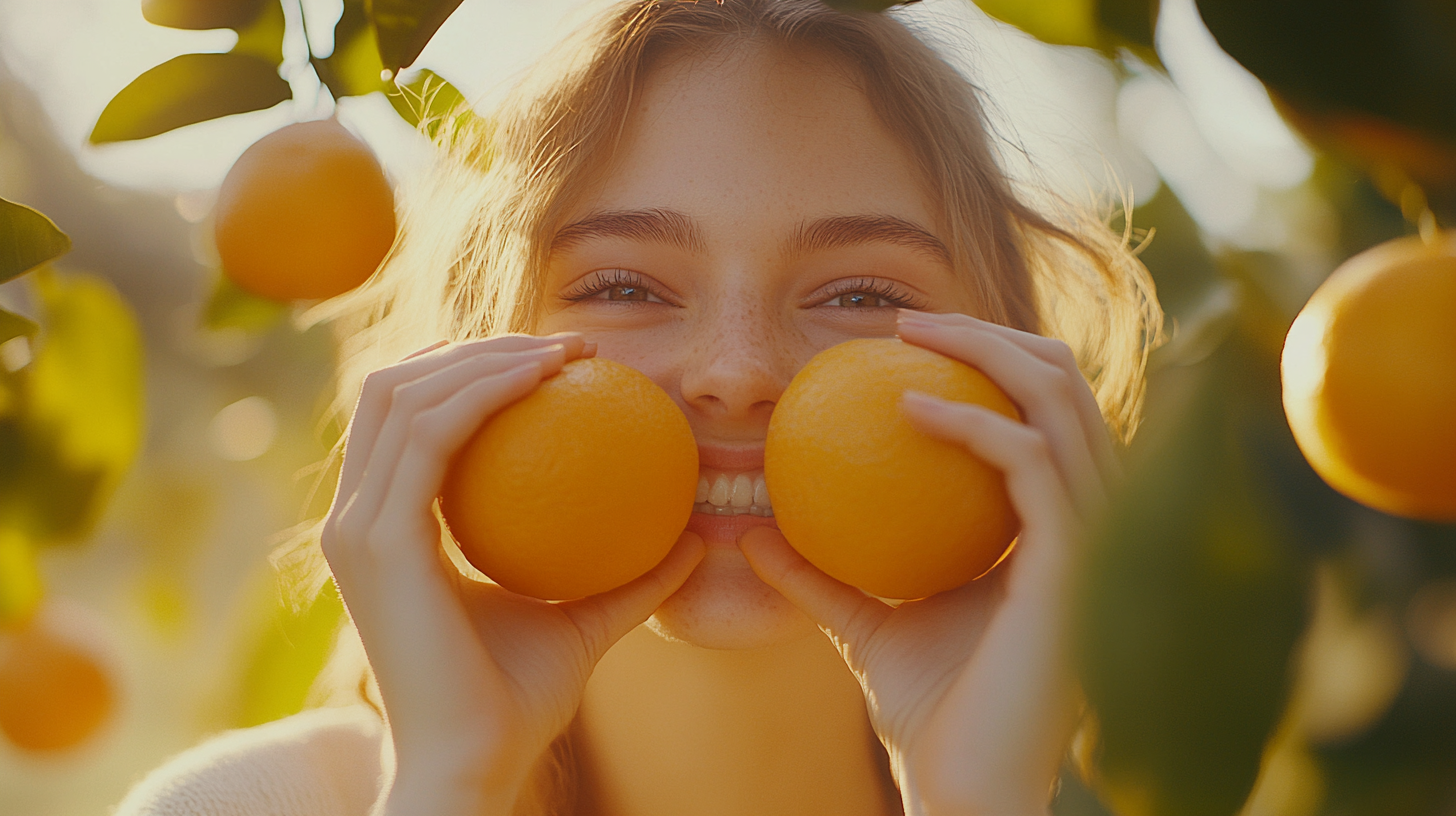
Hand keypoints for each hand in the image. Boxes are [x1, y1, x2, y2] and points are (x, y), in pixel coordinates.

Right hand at [321, 334, 704, 815]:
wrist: (476, 764)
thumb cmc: (517, 701)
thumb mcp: (581, 620)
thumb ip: (628, 576)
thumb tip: (697, 537)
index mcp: (384, 529)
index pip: (406, 417)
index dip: (468, 371)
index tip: (553, 362)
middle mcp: (355, 519)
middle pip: (392, 387)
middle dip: (473, 347)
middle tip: (563, 345)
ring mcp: (358, 528)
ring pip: (402, 394)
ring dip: (482, 356)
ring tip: (563, 351)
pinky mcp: (380, 542)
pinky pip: (429, 435)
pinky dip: (483, 392)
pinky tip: (546, 380)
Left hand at [741, 310, 1115, 815]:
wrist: (963, 784)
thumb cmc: (928, 712)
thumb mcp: (867, 623)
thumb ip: (821, 574)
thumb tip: (750, 532)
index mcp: (1055, 529)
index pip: (1046, 413)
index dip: (991, 358)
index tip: (905, 338)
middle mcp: (1088, 523)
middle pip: (1067, 385)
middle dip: (993, 333)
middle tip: (907, 319)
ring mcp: (1091, 542)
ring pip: (1062, 403)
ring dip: (986, 351)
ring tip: (909, 335)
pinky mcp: (1072, 564)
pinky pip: (1030, 460)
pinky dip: (972, 421)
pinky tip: (908, 407)